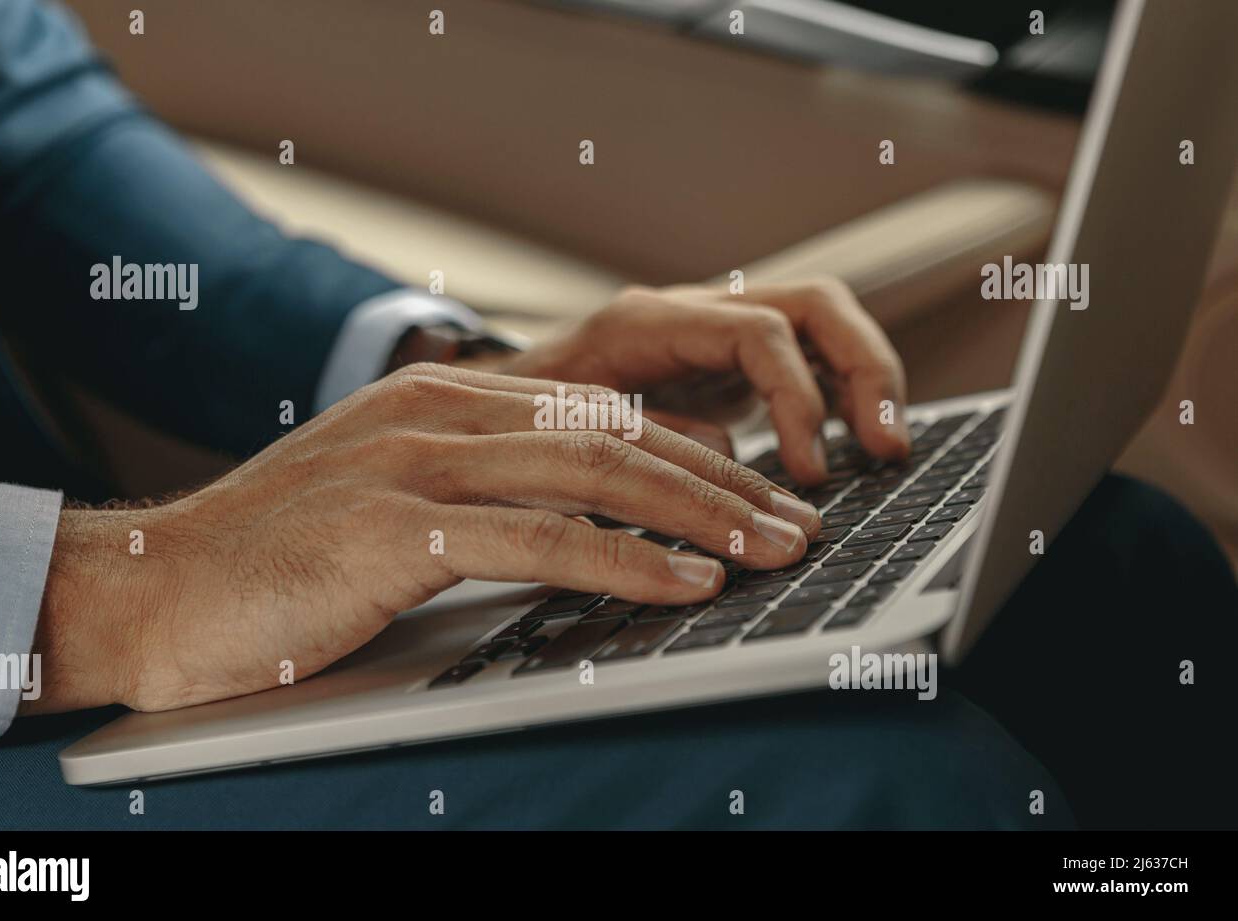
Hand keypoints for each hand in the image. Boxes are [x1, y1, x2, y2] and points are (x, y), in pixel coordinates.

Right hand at [28, 363, 821, 713]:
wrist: (154, 585)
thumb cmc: (277, 557)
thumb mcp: (391, 499)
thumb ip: (482, 491)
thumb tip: (580, 522)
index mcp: (447, 401)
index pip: (603, 416)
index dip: (693, 455)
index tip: (756, 495)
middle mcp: (442, 414)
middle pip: (620, 436)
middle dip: (722, 481)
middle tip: (793, 522)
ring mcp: (419, 464)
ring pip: (597, 475)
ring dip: (699, 514)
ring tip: (770, 548)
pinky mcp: (398, 528)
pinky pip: (541, 540)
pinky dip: (627, 561)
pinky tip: (684, 581)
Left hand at [486, 277, 909, 483]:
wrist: (492, 403)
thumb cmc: (514, 418)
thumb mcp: (563, 430)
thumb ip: (641, 438)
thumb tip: (725, 459)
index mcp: (647, 321)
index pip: (757, 333)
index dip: (797, 397)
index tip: (810, 468)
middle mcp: (691, 312)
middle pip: (813, 305)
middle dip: (864, 371)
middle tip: (885, 447)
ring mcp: (716, 332)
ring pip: (821, 324)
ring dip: (866, 380)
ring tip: (887, 448)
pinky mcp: (728, 363)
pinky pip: (808, 359)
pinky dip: (840, 396)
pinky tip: (855, 446)